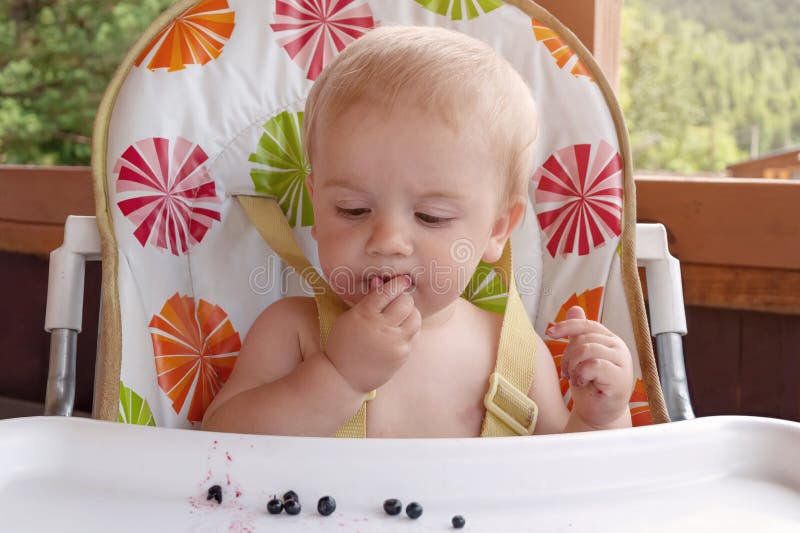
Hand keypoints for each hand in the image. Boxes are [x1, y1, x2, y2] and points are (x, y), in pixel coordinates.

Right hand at [325, 275, 421, 393]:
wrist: (343, 377)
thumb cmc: (343, 344)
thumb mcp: (349, 317)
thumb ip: (367, 300)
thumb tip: (381, 280)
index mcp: (365, 315)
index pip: (388, 291)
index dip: (398, 283)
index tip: (402, 280)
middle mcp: (381, 328)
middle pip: (406, 302)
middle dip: (404, 298)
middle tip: (399, 300)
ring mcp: (394, 342)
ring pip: (415, 317)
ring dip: (411, 312)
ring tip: (402, 315)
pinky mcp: (402, 354)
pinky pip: (415, 333)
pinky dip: (411, 327)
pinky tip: (401, 329)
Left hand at [547, 306, 632, 428]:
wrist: (597, 413)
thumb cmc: (589, 385)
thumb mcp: (579, 356)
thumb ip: (578, 334)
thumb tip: (575, 308)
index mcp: (609, 340)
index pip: (587, 325)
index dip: (567, 326)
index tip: (550, 332)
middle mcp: (619, 347)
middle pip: (584, 338)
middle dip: (568, 356)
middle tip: (567, 373)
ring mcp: (622, 362)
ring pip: (587, 349)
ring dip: (574, 366)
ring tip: (575, 378)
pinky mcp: (620, 378)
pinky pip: (593, 365)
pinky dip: (581, 374)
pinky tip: (582, 383)